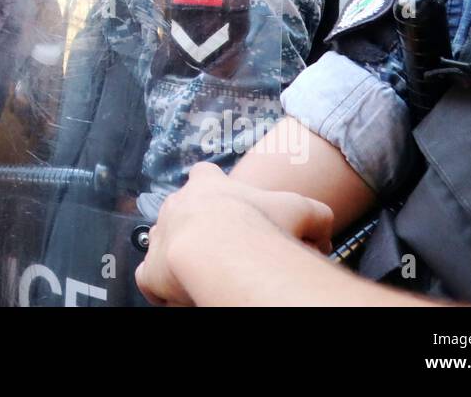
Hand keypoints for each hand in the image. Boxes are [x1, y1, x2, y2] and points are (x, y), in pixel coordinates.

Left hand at [134, 163, 333, 306]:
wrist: (216, 252)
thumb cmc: (256, 227)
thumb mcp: (301, 210)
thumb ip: (316, 216)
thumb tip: (322, 236)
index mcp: (206, 184)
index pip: (205, 174)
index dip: (214, 187)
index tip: (230, 207)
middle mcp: (176, 204)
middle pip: (181, 209)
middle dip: (196, 225)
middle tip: (223, 247)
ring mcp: (158, 235)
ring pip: (164, 242)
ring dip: (179, 256)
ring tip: (204, 274)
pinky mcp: (149, 269)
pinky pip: (151, 279)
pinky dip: (165, 289)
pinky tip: (185, 295)